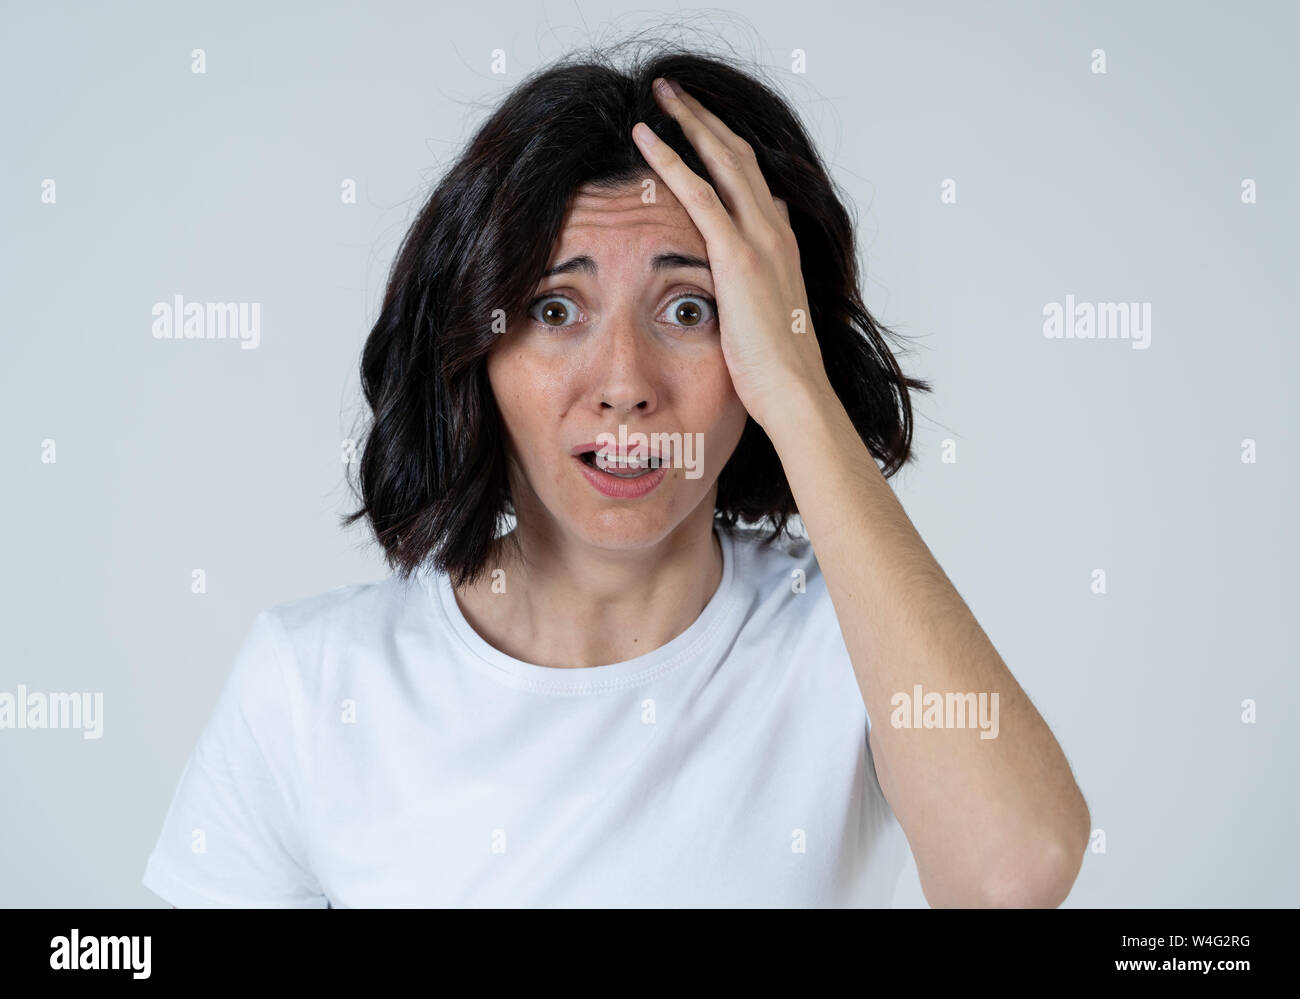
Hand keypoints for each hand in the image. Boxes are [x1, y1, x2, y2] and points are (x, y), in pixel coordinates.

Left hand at [632, 77, 834, 431]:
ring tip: (659, 93)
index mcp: (782, 243)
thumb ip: (761, 282)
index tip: (700, 126)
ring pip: (722, 159)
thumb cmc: (778, 369)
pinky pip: (700, 194)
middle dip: (704, 117)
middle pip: (738, 154)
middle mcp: (776, 231)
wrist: (795, 393)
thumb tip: (750, 265)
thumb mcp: (770, 316)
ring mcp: (761, 240)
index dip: (725, 147)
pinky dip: (671, 161)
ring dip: (689, 121)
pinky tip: (645, 138)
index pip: (753, 180)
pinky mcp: (738, 257)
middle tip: (672, 90)